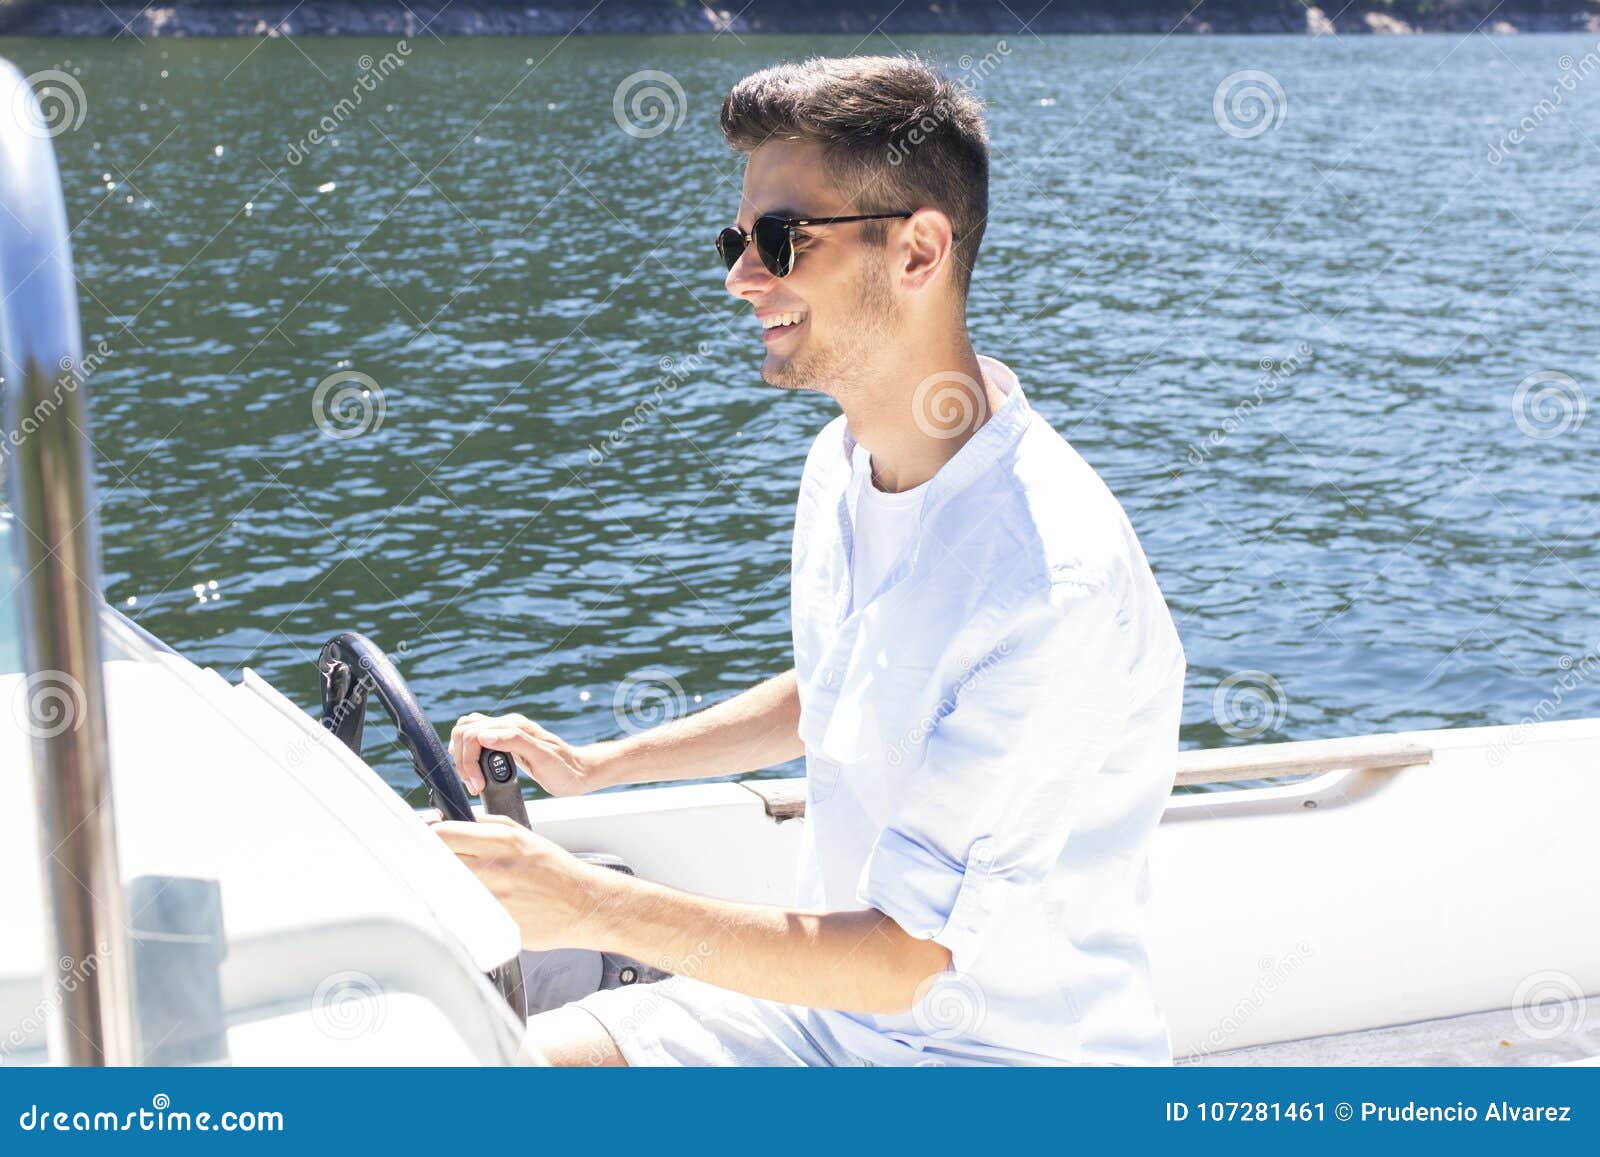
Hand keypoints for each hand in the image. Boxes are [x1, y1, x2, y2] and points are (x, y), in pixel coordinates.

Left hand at [430, 815, 618, 951]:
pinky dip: (456, 909)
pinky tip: (467, 905)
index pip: (443, 834)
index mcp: (502, 840)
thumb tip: (444, 822)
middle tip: (428, 861)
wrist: (582, 904)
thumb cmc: (553, 870)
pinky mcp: (492, 925)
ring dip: (441, 885)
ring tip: (452, 884)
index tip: (420, 838)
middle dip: (428, 860)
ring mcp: (492, 899)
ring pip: (444, 890)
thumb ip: (482, 825)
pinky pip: (459, 915)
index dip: (425, 836)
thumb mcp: (522, 834)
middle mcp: (494, 869)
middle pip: (437, 861)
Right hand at [449, 712, 599, 797]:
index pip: (472, 733)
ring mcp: (505, 732)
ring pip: (466, 733)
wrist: (579, 773)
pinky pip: (476, 741)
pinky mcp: (504, 742)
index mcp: (513, 726)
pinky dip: (469, 756)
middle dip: (462, 759)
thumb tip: (483, 735)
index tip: (477, 783)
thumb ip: (514, 742)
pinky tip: (476, 773)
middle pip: (464, 731)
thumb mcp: (542, 758)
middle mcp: (507, 725)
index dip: (468, 760)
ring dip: (462, 757)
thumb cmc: (564, 769)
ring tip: (473, 780)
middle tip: (473, 783)